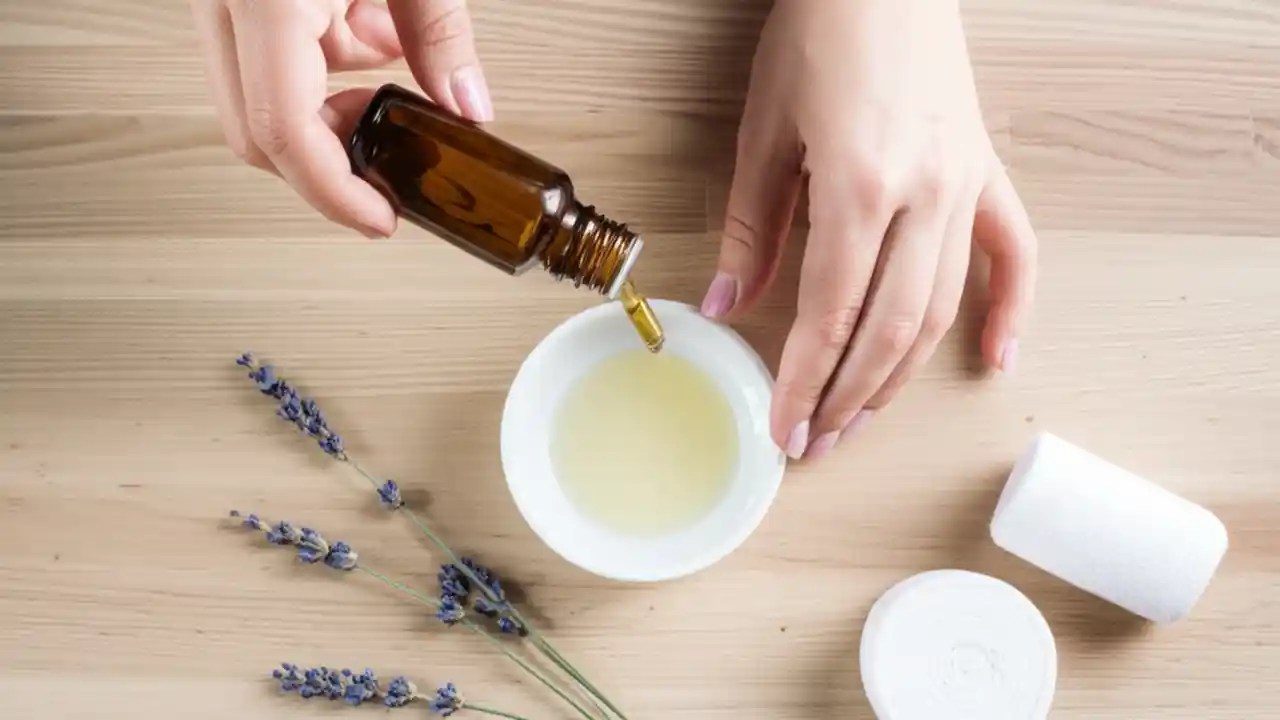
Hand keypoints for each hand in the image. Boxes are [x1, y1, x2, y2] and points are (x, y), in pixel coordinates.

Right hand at [190, 0, 491, 237]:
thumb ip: (439, 32)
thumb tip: (466, 107)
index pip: (284, 129)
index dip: (335, 192)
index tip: (380, 219)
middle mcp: (222, 0)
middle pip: (260, 129)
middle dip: (332, 156)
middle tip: (392, 159)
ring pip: (263, 93)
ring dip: (332, 100)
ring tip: (391, 59)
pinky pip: (265, 52)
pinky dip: (321, 57)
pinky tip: (368, 27)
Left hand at [702, 0, 1036, 459]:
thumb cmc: (819, 35)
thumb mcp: (765, 133)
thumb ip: (750, 228)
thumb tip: (726, 305)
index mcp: (860, 183)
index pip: (831, 311)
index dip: (804, 380)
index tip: (784, 429)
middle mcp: (924, 194)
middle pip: (890, 327)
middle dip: (847, 395)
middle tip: (815, 441)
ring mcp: (964, 185)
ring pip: (941, 307)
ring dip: (901, 374)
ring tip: (862, 418)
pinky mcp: (985, 172)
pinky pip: (1012, 253)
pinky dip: (1007, 309)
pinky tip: (993, 359)